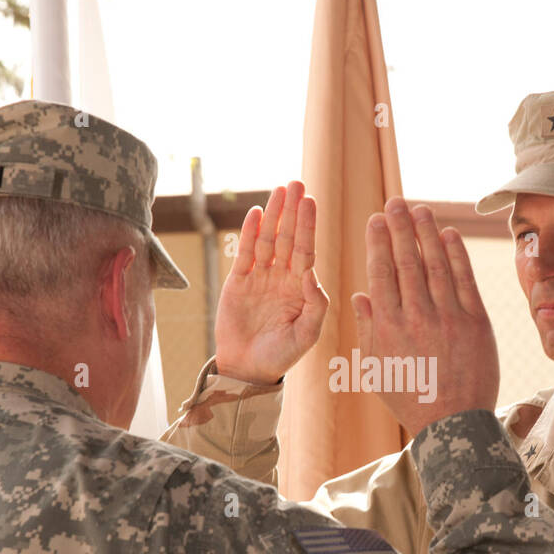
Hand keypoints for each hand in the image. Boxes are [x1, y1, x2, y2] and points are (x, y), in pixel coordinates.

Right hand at [214, 181, 328, 384]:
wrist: (248, 370)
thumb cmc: (281, 356)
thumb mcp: (307, 334)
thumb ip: (315, 305)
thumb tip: (311, 274)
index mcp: (301, 288)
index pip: (306, 250)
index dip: (308, 225)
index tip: (311, 201)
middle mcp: (282, 278)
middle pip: (288, 237)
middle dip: (292, 211)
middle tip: (296, 183)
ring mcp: (260, 277)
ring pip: (268, 240)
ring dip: (273, 214)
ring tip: (279, 189)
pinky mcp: (238, 281)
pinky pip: (245, 253)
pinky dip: (250, 233)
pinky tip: (255, 213)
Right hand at [352, 197, 498, 434]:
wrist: (453, 425)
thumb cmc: (411, 398)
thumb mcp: (377, 370)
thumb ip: (368, 330)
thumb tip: (359, 296)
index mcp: (388, 328)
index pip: (381, 273)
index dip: (378, 242)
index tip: (376, 220)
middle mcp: (416, 317)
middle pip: (406, 260)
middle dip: (400, 227)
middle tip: (395, 202)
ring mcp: (448, 317)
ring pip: (435, 264)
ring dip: (427, 232)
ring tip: (420, 210)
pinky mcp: (476, 322)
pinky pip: (465, 280)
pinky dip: (456, 255)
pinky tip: (449, 234)